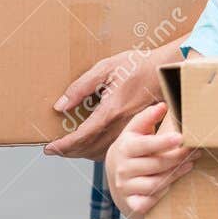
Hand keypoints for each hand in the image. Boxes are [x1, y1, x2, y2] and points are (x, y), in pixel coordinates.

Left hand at [45, 40, 178, 159]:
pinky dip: (100, 152)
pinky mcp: (139, 129)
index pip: (82, 136)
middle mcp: (121, 124)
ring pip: (103, 151)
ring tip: (70, 150)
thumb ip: (81, 87)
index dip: (63, 145)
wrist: (169, 69)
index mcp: (111, 110)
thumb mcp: (106, 68)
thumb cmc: (139, 65)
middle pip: (90, 148)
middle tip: (54, 151)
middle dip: (69, 152)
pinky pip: (116, 148)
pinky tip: (94, 147)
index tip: (49, 148)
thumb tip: (61, 105)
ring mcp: (132, 129)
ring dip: (83, 153)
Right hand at [105, 102, 198, 218]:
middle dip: (178, 158)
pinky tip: (171, 185)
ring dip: (176, 175)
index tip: (180, 138)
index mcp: (124, 147)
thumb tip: (162, 106)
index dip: (163, 142)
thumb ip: (147, 118)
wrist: (117, 175)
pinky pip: (148, 202)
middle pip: (156, 165)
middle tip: (195, 152)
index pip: (144, 145)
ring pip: (155, 184)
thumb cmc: (133, 148)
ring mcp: (125, 187)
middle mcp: (122, 168)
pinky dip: (161, 195)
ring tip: (190, 165)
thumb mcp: (136, 131)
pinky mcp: (130, 203)